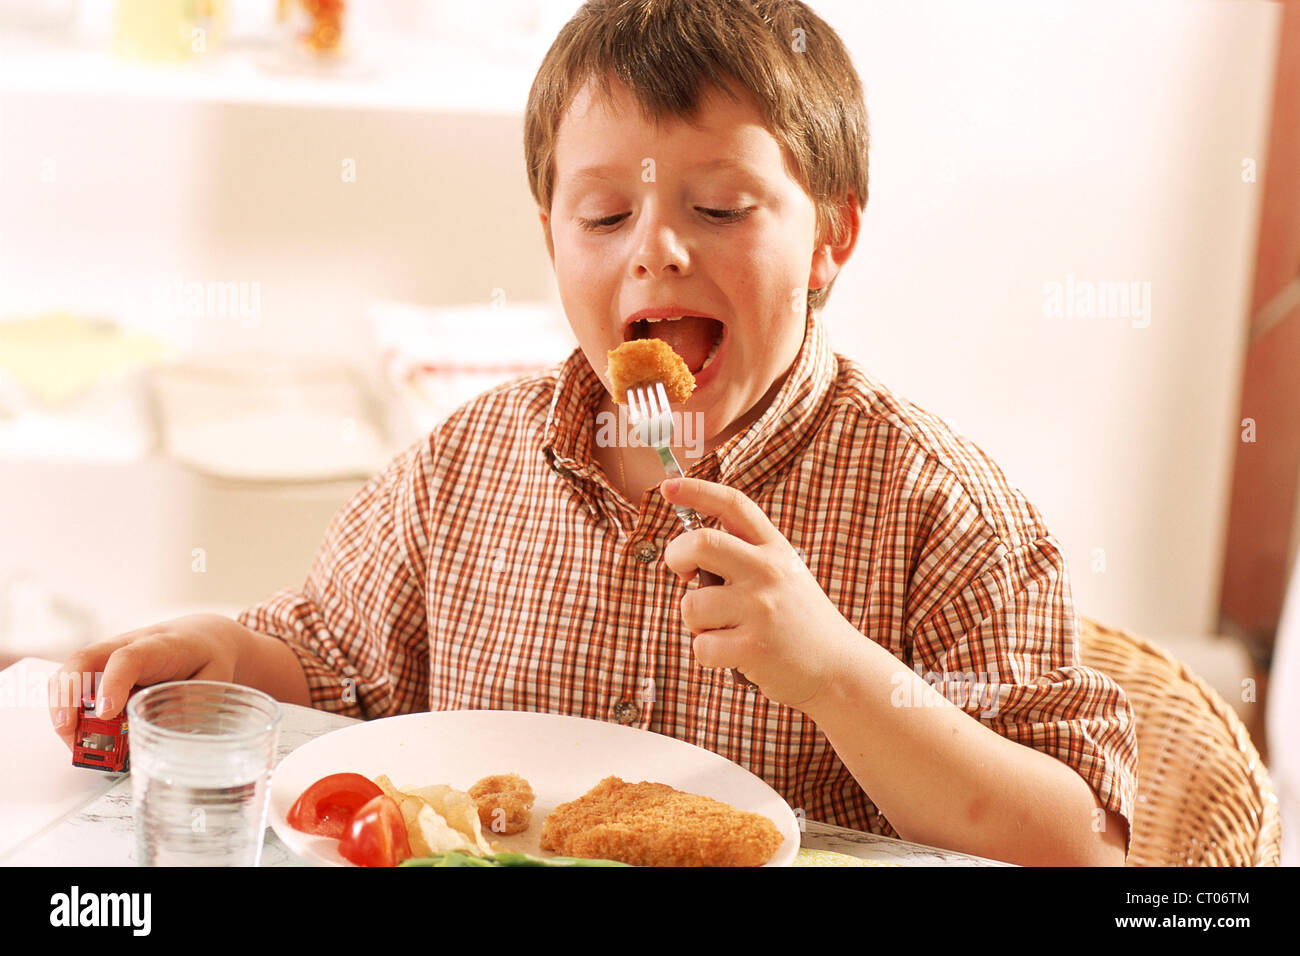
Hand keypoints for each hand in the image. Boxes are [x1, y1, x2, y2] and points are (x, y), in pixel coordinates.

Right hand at [48, 613, 240, 751]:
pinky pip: (75, 685)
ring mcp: (111, 655)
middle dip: (67, 695)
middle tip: (67, 730)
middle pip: (84, 659)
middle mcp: (129, 646)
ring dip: (63, 707)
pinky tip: (79, 734)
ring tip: (73, 741)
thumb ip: (189, 703)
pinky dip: (70, 710)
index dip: (112, 684)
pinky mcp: (103, 669)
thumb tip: (158, 728)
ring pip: (72, 672)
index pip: (128, 658)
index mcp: (161, 646)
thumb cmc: (209, 658)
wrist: (206, 636)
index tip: (106, 712)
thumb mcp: (214, 680)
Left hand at [658, 477, 856, 710]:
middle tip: (681, 571)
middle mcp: (769, 572)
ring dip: (695, 622)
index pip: (734, 505)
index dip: (697, 490)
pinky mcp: (754, 647)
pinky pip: (701, 647)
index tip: (668, 487)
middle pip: (701, 543)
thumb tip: (690, 551)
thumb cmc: (799, 622)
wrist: (839, 669)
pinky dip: (708, 655)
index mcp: (775, 549)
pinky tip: (735, 656)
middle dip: (676, 555)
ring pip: (691, 605)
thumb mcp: (785, 575)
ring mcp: (761, 609)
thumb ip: (747, 557)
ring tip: (726, 630)